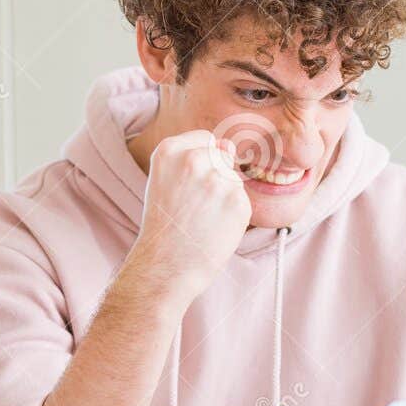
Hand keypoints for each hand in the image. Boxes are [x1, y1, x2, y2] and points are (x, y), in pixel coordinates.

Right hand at [126, 130, 251, 300]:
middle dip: (215, 177)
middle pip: (222, 156)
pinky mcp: (238, 201)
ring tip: (203, 218)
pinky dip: (233, 214)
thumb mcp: (163, 180)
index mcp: (169, 150)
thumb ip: (191, 156)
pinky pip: (242, 200)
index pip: (205, 139)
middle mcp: (193, 159)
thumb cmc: (164, 225)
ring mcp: (217, 180)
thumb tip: (229, 146)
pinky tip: (214, 227)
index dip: (202, 163)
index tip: (189, 185)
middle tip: (195, 206)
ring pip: (233, 179)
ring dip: (224, 196)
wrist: (165, 265)